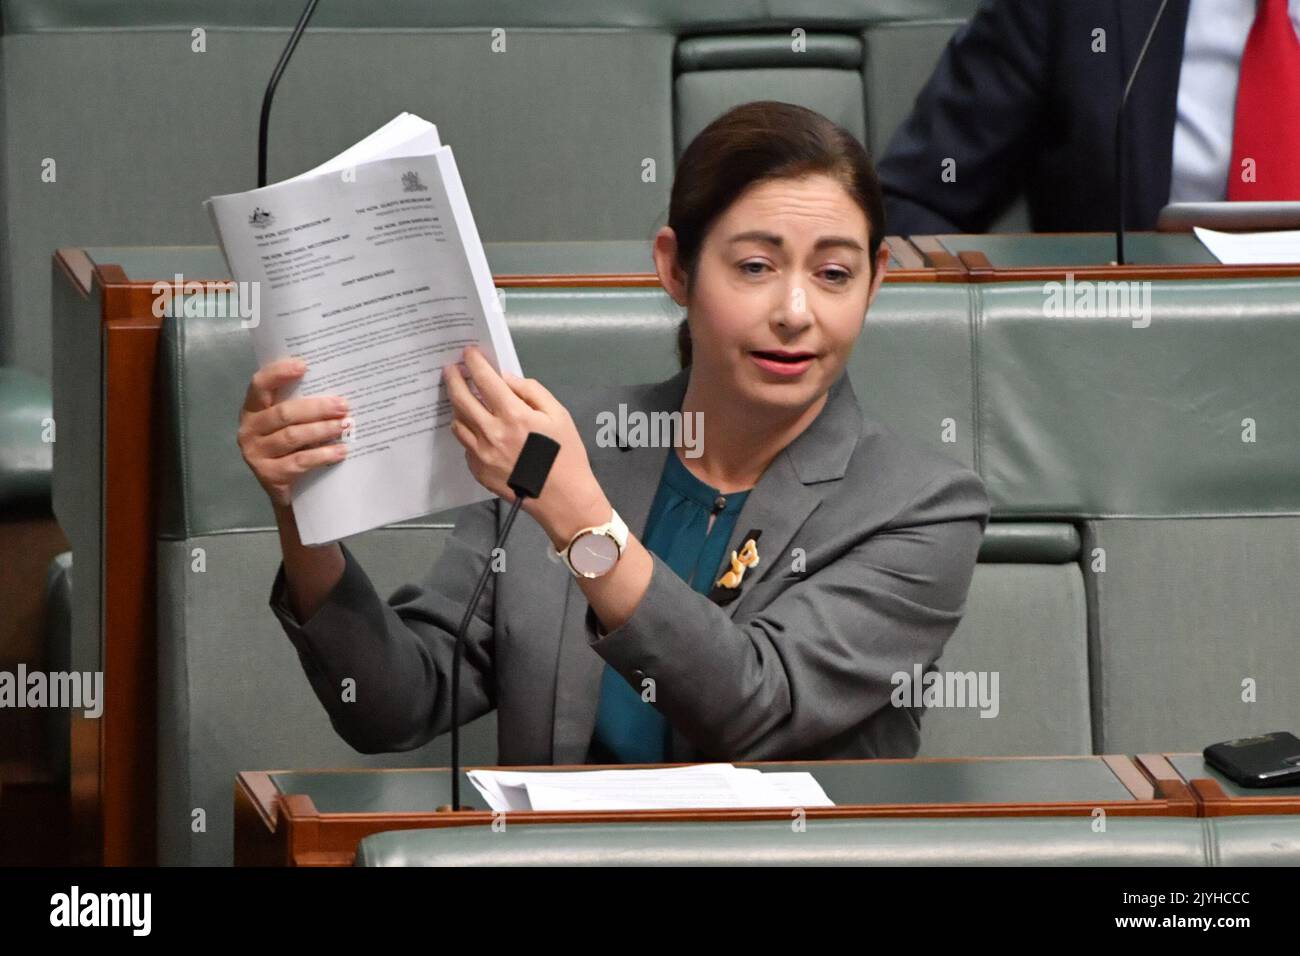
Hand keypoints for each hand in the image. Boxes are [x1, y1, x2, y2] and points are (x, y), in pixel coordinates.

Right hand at [238, 357, 350, 507]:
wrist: (289, 492)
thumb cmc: (293, 448)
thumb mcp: (292, 424)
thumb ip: (302, 407)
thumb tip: (336, 390)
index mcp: (253, 409)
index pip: (260, 385)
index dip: (279, 373)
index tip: (304, 365)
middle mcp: (249, 429)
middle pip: (284, 413)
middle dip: (317, 408)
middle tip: (343, 406)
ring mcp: (256, 453)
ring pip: (292, 436)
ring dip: (322, 430)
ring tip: (345, 426)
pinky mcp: (268, 474)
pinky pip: (299, 461)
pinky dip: (322, 455)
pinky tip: (340, 451)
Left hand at [444, 345, 606, 546]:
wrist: (563, 499)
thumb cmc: (566, 455)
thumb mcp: (558, 415)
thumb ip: (531, 391)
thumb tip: (506, 380)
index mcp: (513, 415)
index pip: (485, 380)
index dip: (474, 362)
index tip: (468, 353)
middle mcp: (491, 433)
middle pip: (461, 398)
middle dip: (454, 379)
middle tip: (452, 370)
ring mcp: (481, 454)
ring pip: (457, 422)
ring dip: (457, 406)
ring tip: (462, 398)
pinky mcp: (478, 471)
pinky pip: (465, 445)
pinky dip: (468, 432)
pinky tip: (477, 429)